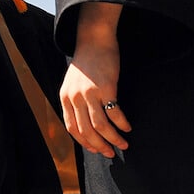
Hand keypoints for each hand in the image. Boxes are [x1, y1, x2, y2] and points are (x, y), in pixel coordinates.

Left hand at [60, 2, 130, 157]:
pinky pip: (114, 113)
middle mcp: (75, 97)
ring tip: (123, 143)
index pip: (72, 128)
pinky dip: (122, 123)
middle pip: (87, 131)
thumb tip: (86, 123)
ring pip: (101, 126)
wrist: (94, 39)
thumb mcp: (73, 82)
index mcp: (65, 97)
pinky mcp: (105, 88)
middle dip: (100, 146)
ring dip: (113, 138)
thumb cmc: (87, 62)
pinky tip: (127, 127)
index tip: (95, 149)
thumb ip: (76, 100)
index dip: (84, 142)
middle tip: (111, 153)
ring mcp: (89, 93)